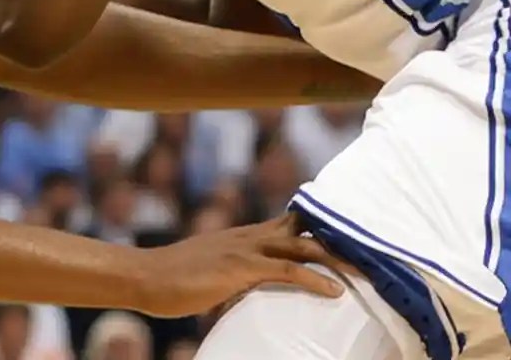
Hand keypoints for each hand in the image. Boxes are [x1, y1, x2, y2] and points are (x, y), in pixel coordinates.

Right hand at [133, 213, 346, 317]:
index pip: (290, 223)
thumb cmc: (173, 281)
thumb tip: (249, 295)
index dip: (320, 226)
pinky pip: (286, 270)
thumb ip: (236, 279)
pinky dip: (314, 279)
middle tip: (372, 252)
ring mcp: (245, 249)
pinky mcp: (240, 268)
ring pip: (303, 246)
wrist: (145, 277)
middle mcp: (249, 236)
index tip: (349, 234)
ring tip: (367, 272)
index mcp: (243, 236)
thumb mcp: (212, 275)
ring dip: (338, 258)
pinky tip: (335, 291)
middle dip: (339, 239)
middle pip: (305, 229)